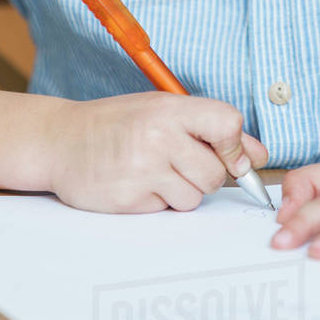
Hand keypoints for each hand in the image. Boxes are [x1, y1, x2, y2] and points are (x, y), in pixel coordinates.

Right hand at [46, 92, 267, 212]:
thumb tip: (259, 154)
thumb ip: (211, 129)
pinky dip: (159, 202)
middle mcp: (158, 137)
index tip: (227, 153)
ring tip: (153, 172)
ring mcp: (143, 170)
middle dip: (205, 175)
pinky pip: (168, 210)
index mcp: (170, 109)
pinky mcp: (130, 200)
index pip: (228, 124)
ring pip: (195, 198)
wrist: (60, 140)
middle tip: (177, 162)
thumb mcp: (163, 111)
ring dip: (182, 192)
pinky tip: (137, 184)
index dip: (235, 145)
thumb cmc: (118, 124)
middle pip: (216, 174)